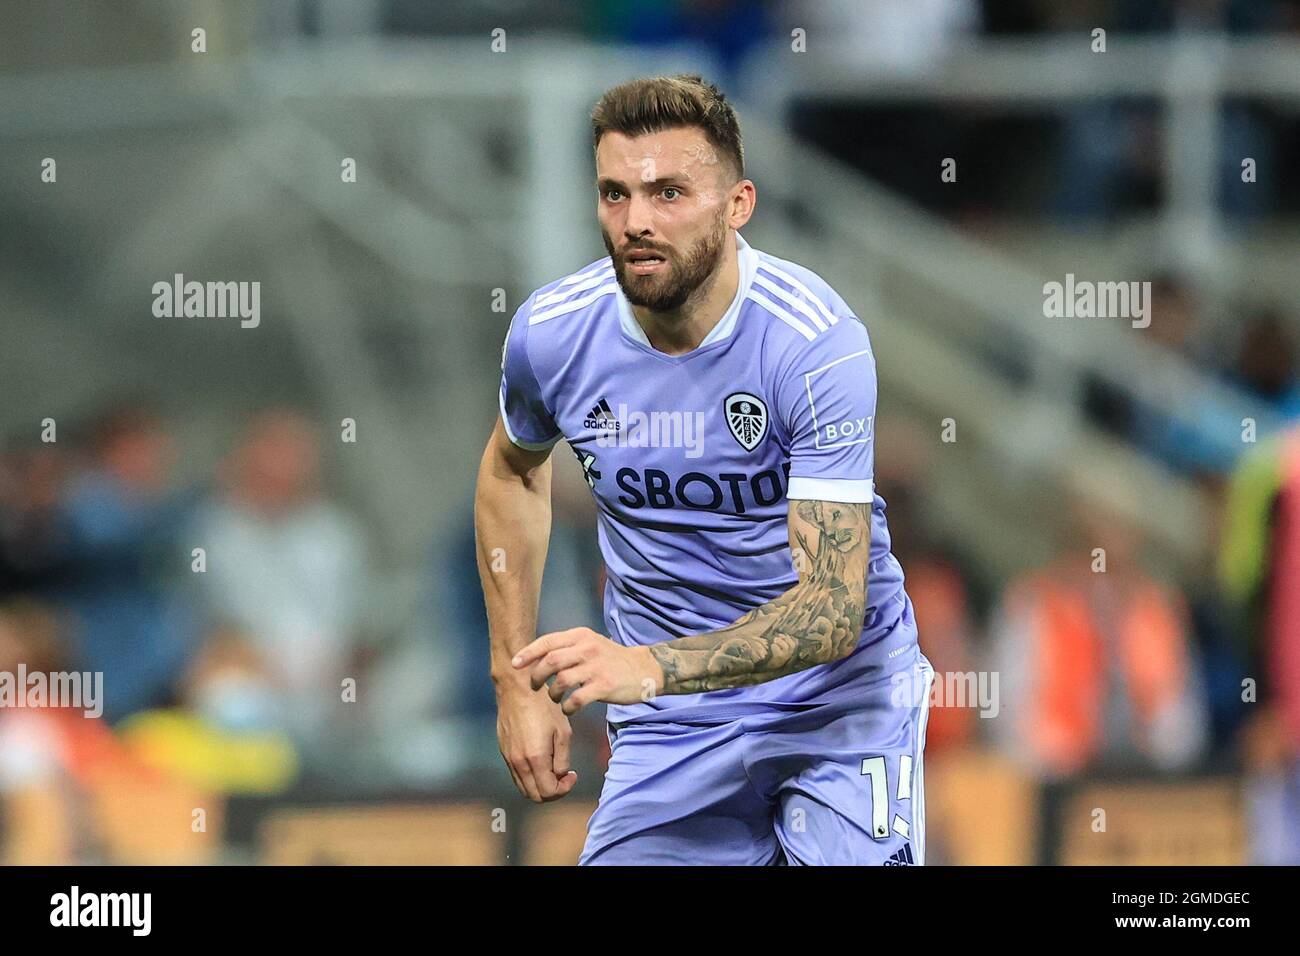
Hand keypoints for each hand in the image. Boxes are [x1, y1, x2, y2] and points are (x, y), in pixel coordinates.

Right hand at [495, 680, 576, 802]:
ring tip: (553, 768)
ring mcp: (508, 757)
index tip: (572, 774)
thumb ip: (562, 759)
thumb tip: (560, 775)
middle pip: (534, 795)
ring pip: (523, 786)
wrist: (518, 687)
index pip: (548, 792)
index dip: (564, 789)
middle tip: (564, 776)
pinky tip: (540, 758)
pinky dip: (529, 775)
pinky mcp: (503, 750)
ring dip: (539, 785)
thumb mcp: (563, 731)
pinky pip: (516, 773)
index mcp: (534, 759)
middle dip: (552, 791)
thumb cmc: (544, 706)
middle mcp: (518, 763)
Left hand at [513, 627, 664, 715]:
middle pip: (551, 661)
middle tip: (535, 686)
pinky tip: (569, 709)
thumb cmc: (612, 659)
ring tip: (554, 698)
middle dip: (537, 675)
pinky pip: (576, 699)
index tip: (514, 663)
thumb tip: (538, 657)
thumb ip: (569, 647)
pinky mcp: (604, 685)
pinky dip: (568, 707)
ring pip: (561, 680)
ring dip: (552, 693)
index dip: (528, 653)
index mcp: (581, 636)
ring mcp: (596, 667)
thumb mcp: (591, 644)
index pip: (548, 641)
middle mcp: (587, 648)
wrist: (645, 669)